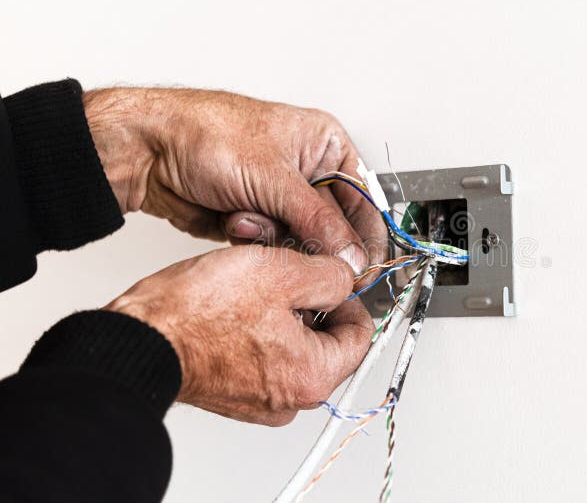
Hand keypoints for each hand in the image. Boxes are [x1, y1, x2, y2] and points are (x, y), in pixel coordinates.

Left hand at [84, 87, 386, 272]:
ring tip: (248, 217)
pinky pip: (274, 248)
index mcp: (324, 146)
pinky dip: (254, 240)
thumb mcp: (274, 178)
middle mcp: (307, 172)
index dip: (364, 237)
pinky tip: (234, 219)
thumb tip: (351, 255)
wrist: (147, 153)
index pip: (363, 200)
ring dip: (275, 238)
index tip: (362, 269)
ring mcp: (281, 198)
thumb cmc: (205, 134)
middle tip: (298, 245)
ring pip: (302, 242)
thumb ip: (319, 222)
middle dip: (310, 238)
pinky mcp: (257, 220)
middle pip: (334, 227)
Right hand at [104, 246, 372, 425]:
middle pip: (327, 342)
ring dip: (282, 314)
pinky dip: (257, 331)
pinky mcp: (236, 394)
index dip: (348, 296)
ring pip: (293, 346)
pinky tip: (235, 308)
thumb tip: (346, 278)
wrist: (137, 340)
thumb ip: (329, 276)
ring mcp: (261, 401)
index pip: (361, 333)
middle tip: (285, 277)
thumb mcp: (280, 272)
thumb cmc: (197, 314)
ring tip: (254, 289)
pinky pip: (264, 357)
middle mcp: (291, 399)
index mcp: (313, 376)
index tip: (330, 277)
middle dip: (311, 304)